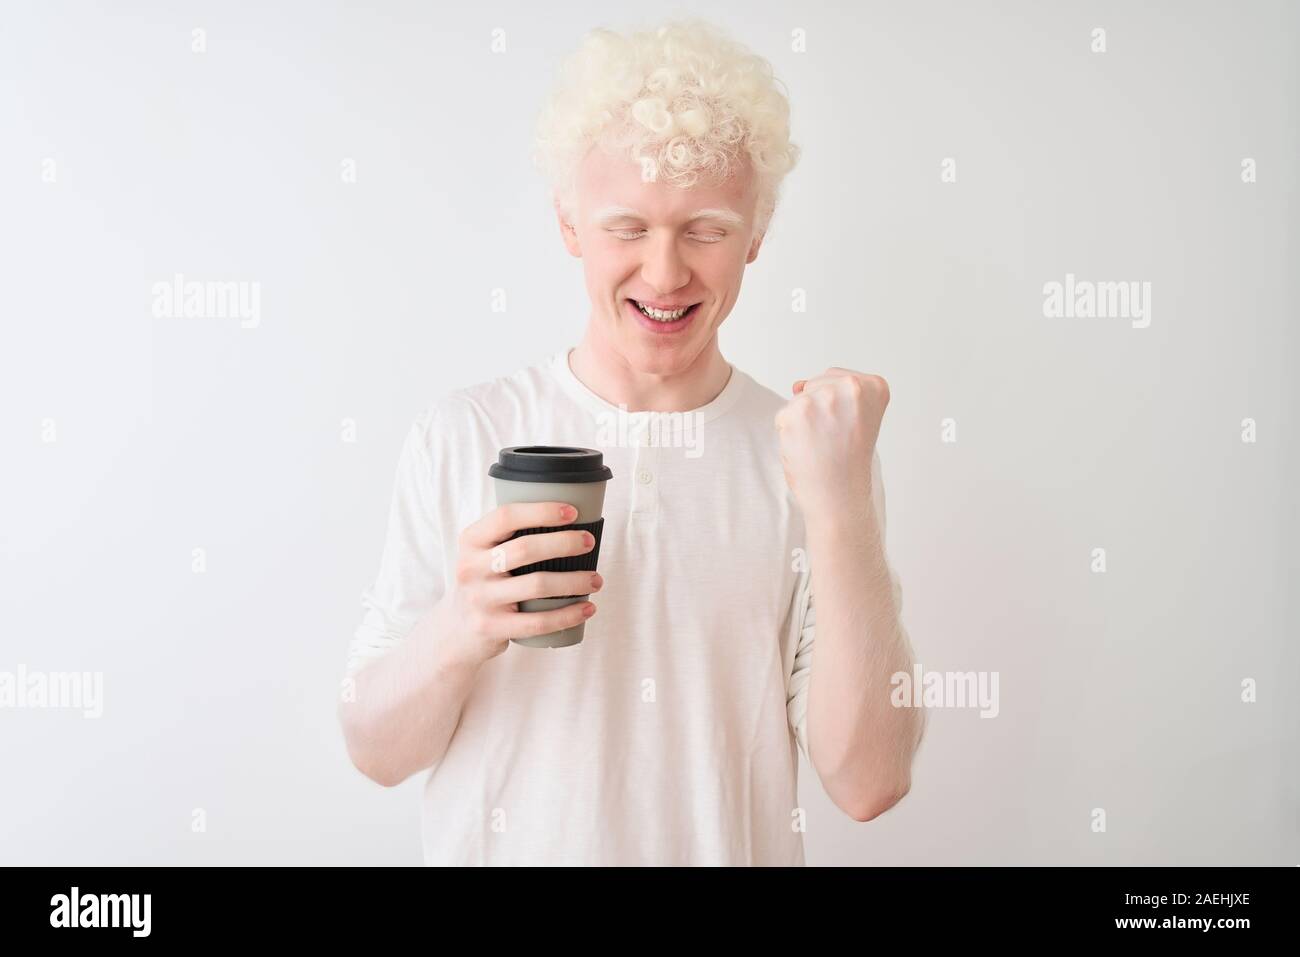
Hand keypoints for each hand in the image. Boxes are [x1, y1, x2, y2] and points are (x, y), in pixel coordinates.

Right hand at [438, 502, 600, 664]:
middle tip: (589, 542)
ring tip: (596, 579)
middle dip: (564, 543)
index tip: (573, 512)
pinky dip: (568, 615)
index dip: (542, 511)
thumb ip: (510, 537)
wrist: (456, 630)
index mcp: (470, 541)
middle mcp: (470, 568)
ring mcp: (479, 599)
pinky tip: (587, 608)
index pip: (506, 516)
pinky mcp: (491, 627)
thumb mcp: (483, 554)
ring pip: (537, 585)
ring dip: (574, 581)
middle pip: (525, 549)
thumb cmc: (484, 582)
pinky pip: (538, 621)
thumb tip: (569, 518)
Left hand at [774, 367, 889, 517]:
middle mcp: (852, 387)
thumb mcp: (857, 417)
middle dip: (818, 411)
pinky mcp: (798, 412)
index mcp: (874, 386)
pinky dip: (789, 434)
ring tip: (821, 444)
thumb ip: (833, 392)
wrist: (840, 497)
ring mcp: (824, 398)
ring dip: (803, 423)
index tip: (848, 429)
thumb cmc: (848, 461)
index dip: (837, 408)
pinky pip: (783, 416)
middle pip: (815, 384)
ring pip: (799, 400)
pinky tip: (808, 449)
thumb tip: (797, 384)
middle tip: (834, 439)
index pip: (838, 378)